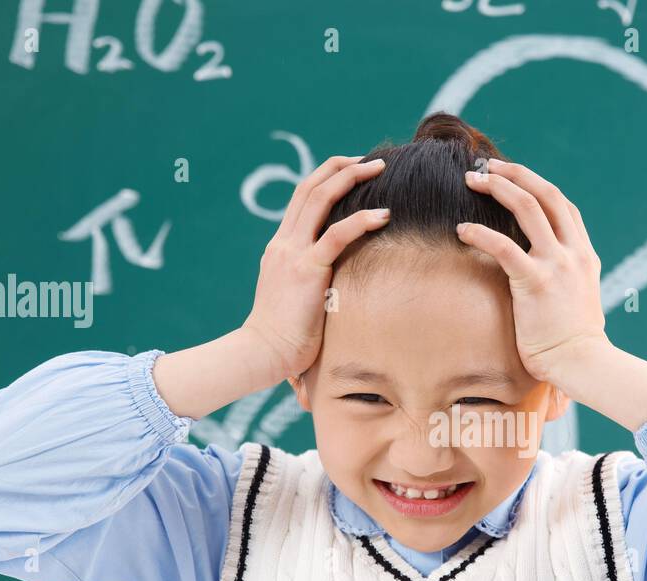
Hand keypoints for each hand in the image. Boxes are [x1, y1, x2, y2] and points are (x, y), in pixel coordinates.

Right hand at [241, 155, 389, 383]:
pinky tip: (384, 215)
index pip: (302, 200)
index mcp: (280, 248)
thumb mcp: (295, 301)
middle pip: (309, 188)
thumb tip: (337, 294)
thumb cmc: (283, 339)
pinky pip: (336, 235)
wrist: (262, 353)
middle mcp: (284, 244)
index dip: (327, 179)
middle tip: (371, 160)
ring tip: (379, 169)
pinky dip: (361, 220)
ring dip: (350, 178)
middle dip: (340, 167)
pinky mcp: (307, 270)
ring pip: (319, 199)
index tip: (353, 172)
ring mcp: (293, 253)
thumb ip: (312, 286)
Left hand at [457, 158, 608, 382]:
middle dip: (516, 174)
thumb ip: (566, 281)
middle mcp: (573, 253)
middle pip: (546, 194)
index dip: (536, 185)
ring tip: (472, 180)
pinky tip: (461, 230)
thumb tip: (547, 281)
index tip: (512, 177)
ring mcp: (557, 265)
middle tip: (488, 166)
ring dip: (498, 188)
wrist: (582, 363)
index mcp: (584, 255)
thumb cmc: (574, 343)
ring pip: (528, 207)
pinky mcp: (536, 282)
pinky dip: (480, 233)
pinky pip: (504, 247)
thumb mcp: (579, 301)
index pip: (562, 206)